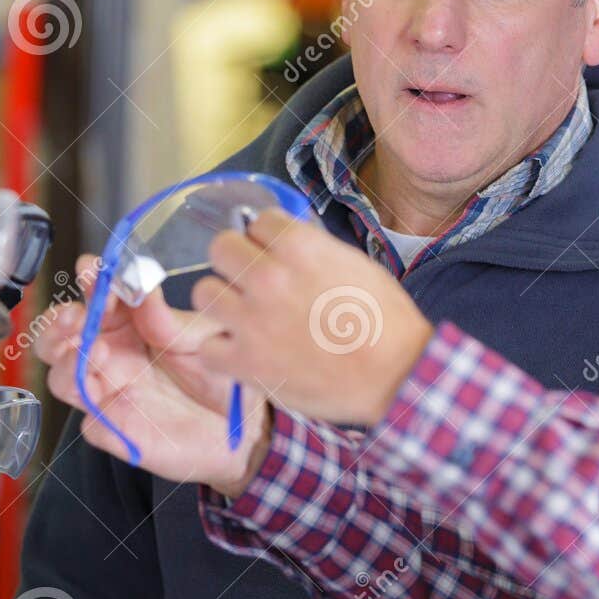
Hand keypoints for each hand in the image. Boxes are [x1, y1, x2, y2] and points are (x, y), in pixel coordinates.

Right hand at [33, 256, 272, 494]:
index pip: (96, 300)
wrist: (246, 425)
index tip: (90, 270)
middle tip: (76, 315)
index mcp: (129, 326)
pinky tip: (102, 389)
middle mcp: (111, 357)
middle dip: (57, 323)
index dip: (88, 283)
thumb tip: (141, 286)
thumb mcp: (203, 338)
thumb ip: (169, 319)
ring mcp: (109, 393)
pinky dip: (90, 405)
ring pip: (61, 377)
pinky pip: (90, 421)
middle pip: (59, 338)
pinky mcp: (116, 430)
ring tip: (94, 349)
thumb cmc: (222, 375)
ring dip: (67, 360)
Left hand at [190, 209, 432, 426]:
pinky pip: (208, 345)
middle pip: (220, 247)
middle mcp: (268, 276)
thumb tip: (282, 245)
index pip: (256, 221)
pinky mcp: (245, 362)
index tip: (274, 252)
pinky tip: (245, 351)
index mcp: (299, 246)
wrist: (394, 376)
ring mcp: (252, 320)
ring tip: (246, 316)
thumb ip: (312, 249)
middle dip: (237, 261)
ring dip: (223, 302)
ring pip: (204, 292)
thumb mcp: (354, 264)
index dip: (267, 238)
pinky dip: (223, 350)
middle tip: (253, 281)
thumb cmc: (385, 322)